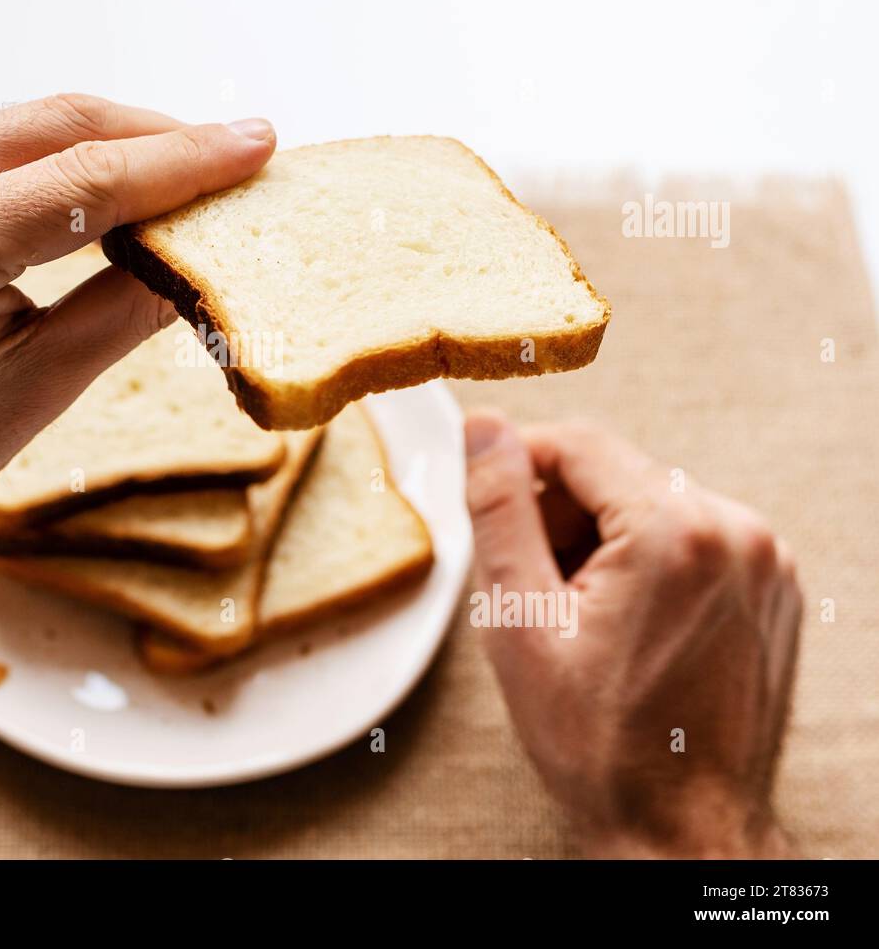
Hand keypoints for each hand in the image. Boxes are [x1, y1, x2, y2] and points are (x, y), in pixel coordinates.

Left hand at [0, 95, 273, 855]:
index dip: (189, 161)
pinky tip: (102, 184)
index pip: (94, 178)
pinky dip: (53, 157)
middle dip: (158, 137)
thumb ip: (125, 309)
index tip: (259, 145)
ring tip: (183, 172)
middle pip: (61, 123)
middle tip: (234, 157)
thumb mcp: (35, 391)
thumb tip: (203, 258)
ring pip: (24, 124)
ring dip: (109, 141)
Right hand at [463, 410, 801, 858]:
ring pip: (652, 503)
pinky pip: (692, 536)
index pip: (579, 443)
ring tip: (572, 609)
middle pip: (618, 473)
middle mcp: (737, 532)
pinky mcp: (772, 587)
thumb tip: (483, 428)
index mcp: (677, 533)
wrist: (682, 827)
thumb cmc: (599, 741)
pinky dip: (645, 558)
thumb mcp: (520, 620)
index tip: (487, 497)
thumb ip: (499, 509)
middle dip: (559, 510)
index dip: (517, 462)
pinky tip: (618, 617)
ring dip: (600, 535)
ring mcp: (765, 561)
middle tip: (528, 578)